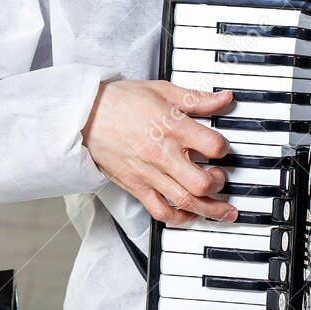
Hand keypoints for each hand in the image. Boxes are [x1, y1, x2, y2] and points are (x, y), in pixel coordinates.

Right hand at [81, 80, 235, 225]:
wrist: (85, 114)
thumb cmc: (121, 100)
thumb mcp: (162, 90)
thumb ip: (196, 99)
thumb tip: (224, 99)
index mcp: (173, 127)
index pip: (213, 146)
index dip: (224, 148)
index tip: (221, 147)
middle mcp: (163, 154)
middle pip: (202, 182)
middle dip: (219, 183)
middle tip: (220, 177)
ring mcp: (149, 174)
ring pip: (186, 201)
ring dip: (210, 209)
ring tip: (223, 211)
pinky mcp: (136, 186)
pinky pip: (161, 211)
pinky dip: (179, 218)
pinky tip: (189, 215)